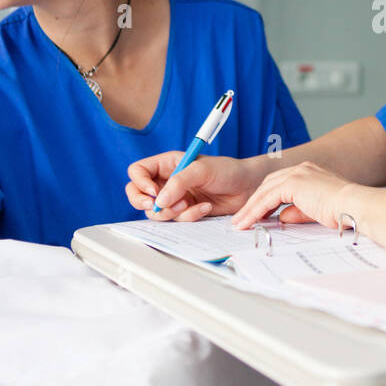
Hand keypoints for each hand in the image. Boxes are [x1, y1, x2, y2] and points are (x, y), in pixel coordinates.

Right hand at [126, 152, 261, 221]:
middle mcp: (167, 182)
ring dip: (171, 211)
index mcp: (166, 164)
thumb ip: (179, 182)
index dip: (139, 183)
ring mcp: (175, 199)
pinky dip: (189, 217)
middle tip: (157, 205)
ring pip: (156, 212)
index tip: (154, 192)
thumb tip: (160, 201)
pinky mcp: (185, 213)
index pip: (137, 171)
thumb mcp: (202, 170)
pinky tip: (205, 207)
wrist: (247, 187)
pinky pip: (176, 221)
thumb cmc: (227, 171)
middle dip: (145, 203)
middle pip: (137, 195)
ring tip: (190, 204)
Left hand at [229, 161, 357, 230]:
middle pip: (269, 185)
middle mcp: (302, 169)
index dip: (266, 199)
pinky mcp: (293, 183)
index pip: (281, 184)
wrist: (354, 206)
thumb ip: (298, 212)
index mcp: (310, 173)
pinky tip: (248, 221)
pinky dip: (255, 210)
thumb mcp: (316, 212)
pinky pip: (267, 198)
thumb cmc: (344, 211)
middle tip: (242, 218)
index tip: (257, 214)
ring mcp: (297, 174)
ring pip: (265, 191)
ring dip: (250, 208)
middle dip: (254, 203)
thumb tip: (282, 217)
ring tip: (240, 223)